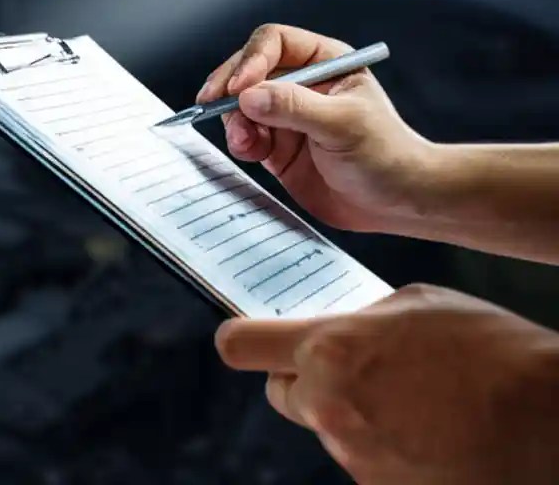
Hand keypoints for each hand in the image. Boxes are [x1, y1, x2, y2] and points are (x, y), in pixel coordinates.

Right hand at [198, 24, 431, 234]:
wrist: (395, 204)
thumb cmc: (387, 156)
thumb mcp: (343, 124)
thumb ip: (294, 107)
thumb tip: (249, 96)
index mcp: (325, 63)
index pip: (275, 44)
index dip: (251, 60)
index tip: (239, 87)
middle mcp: (302, 84)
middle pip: (248, 71)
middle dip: (231, 89)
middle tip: (214, 105)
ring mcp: (286, 116)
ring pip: (240, 105)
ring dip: (234, 121)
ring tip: (247, 142)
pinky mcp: (276, 146)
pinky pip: (244, 135)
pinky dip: (240, 142)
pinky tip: (252, 152)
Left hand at [215, 284, 558, 484]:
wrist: (545, 420)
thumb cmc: (491, 353)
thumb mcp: (416, 304)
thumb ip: (359, 319)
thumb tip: (337, 326)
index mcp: (328, 348)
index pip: (239, 345)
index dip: (245, 340)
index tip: (252, 340)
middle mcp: (328, 405)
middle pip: (281, 394)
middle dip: (307, 381)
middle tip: (355, 371)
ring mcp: (352, 454)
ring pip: (327, 428)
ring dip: (353, 415)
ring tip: (414, 403)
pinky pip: (364, 461)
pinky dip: (385, 449)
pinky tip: (427, 433)